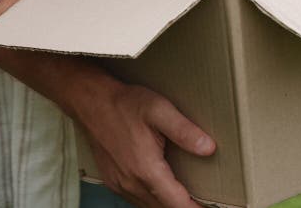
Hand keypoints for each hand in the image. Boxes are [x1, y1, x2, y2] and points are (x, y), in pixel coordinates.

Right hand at [77, 82, 215, 207]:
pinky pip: (136, 200)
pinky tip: (163, 191)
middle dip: (183, 207)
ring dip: (168, 205)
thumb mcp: (160, 110)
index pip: (176, 202)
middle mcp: (131, 182)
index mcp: (146, 169)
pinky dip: (152, 201)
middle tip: (202, 201)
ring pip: (148, 206)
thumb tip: (209, 148)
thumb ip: (185, 131)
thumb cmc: (125, 104)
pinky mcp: (113, 181)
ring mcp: (119, 184)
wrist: (91, 102)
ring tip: (187, 198)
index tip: (207, 207)